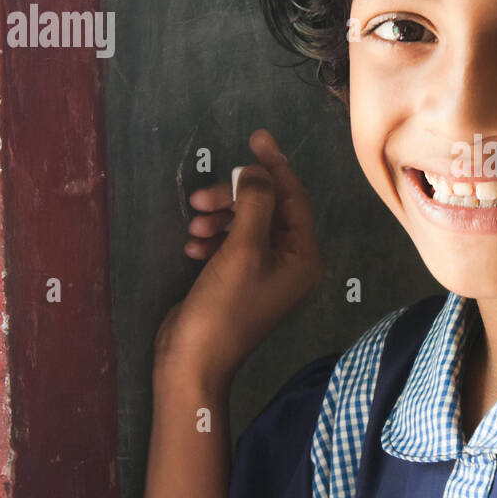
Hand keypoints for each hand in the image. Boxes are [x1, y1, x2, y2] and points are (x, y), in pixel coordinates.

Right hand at [153, 128, 323, 389]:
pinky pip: (230, 243)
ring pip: (245, 224)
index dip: (274, 166)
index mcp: (305, 257)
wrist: (192, 360)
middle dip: (235, 198)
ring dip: (220, 217)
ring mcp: (265, 272)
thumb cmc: (225, 306)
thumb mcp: (244, 249)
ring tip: (194, 224)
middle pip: (267, 209)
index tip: (255, 137)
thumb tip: (259, 171)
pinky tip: (193, 245)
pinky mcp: (239, 279)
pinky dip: (213, 238)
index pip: (294, 198)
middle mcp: (291, 263)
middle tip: (202, 197)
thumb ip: (256, 203)